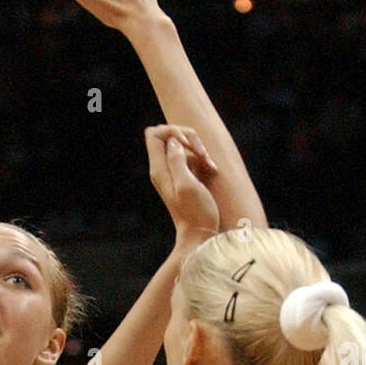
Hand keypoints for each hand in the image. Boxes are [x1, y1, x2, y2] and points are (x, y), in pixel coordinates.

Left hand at [146, 125, 219, 244]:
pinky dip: (202, 158)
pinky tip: (211, 169)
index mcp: (159, 170)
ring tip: (209, 164)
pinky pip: (191, 156)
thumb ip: (177, 161)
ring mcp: (174, 172)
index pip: (154, 134)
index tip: (186, 144)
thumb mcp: (187, 185)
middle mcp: (163, 169)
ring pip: (183, 145)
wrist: (199, 234)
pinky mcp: (185, 176)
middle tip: (201, 153)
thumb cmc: (196, 212)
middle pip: (169, 135)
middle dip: (188, 137)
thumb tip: (173, 141)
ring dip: (199, 149)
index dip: (172, 131)